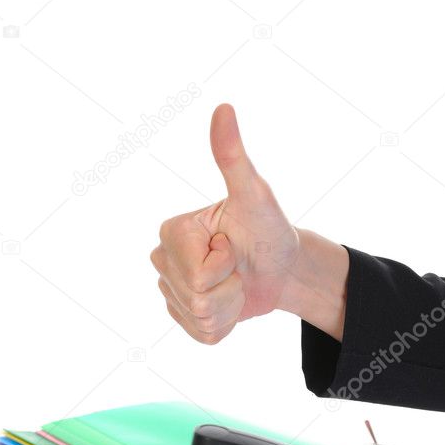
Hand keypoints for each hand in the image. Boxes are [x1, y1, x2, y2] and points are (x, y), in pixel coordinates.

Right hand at [151, 104, 299, 343]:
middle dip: (229, 289)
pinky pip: (203, 336)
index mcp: (172, 231)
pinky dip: (227, 325)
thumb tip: (224, 108)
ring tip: (236, 282)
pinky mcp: (184, 316)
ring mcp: (170, 290)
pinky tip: (231, 303)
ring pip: (201, 320)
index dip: (223, 266)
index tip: (232, 245)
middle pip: (195, 299)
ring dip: (231, 307)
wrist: (281, 266)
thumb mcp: (256, 196)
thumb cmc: (270, 228)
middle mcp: (162, 259)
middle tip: (237, 265)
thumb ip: (233, 157)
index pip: (194, 274)